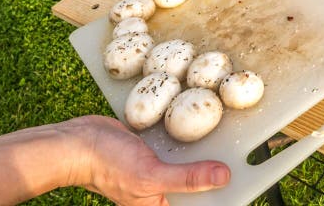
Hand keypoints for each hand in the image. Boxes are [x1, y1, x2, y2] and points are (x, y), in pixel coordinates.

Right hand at [65, 115, 229, 205]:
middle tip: (239, 157)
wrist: (79, 142)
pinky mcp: (157, 150)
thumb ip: (188, 179)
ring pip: (192, 162)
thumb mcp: (151, 176)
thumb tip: (223, 177)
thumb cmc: (108, 165)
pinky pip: (180, 145)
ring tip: (231, 139)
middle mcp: (164, 191)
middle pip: (200, 184)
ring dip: (206, 153)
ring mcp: (161, 169)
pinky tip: (205, 125)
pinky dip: (190, 137)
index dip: (221, 198)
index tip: (245, 183)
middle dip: (217, 172)